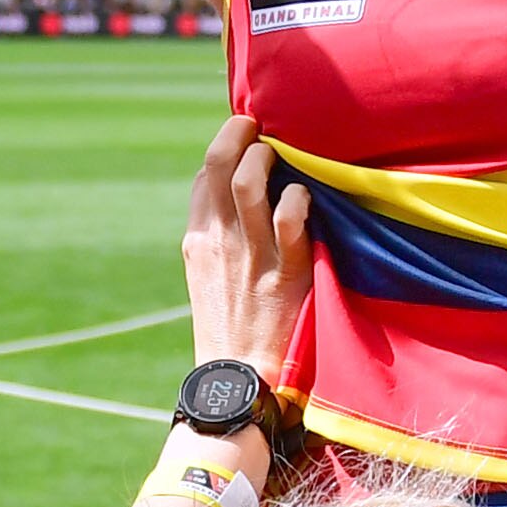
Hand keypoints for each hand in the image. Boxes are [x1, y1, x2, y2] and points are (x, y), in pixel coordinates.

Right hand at [185, 115, 313, 377]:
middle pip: (219, 163)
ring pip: (250, 180)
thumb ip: (223, 237)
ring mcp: (250, 254)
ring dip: (269, 158)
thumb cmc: (233, 327)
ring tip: (286, 160)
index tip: (247, 137)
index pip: (205, 175)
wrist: (239, 378)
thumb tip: (245, 197)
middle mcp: (218, 240)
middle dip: (240, 133)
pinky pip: (290, 217)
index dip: (225, 147)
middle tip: (262, 128)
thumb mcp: (211, 277)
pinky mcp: (284, 273)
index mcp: (198, 239)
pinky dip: (299, 198)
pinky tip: (308, 198)